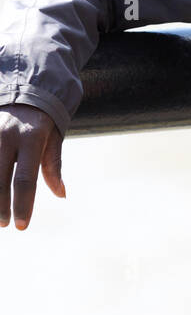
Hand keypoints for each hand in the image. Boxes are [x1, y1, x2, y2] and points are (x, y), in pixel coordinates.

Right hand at [0, 104, 65, 229]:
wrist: (23, 89)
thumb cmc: (42, 119)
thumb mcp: (53, 137)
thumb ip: (53, 166)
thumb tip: (61, 194)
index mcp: (31, 139)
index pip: (26, 180)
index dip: (23, 205)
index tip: (21, 226)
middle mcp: (8, 136)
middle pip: (0, 179)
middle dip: (1, 206)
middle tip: (3, 225)